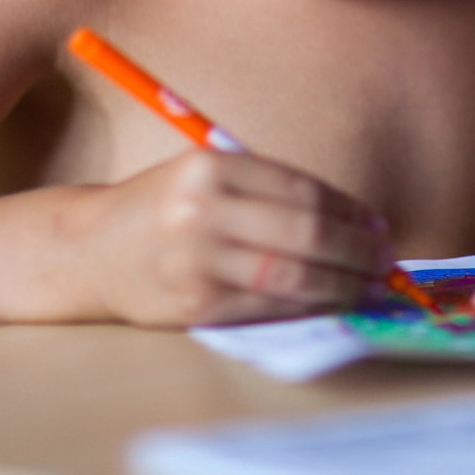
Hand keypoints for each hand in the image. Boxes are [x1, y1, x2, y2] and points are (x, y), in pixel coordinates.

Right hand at [77, 149, 392, 326]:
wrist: (90, 250)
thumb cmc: (163, 208)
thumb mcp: (207, 175)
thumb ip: (269, 191)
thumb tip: (352, 221)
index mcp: (212, 167)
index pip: (304, 191)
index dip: (351, 213)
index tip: (377, 226)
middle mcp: (203, 210)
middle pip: (306, 233)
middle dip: (357, 250)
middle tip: (384, 260)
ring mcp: (198, 261)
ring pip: (293, 276)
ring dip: (343, 284)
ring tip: (367, 286)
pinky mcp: (195, 305)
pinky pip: (268, 308)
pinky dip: (308, 306)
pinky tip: (329, 302)